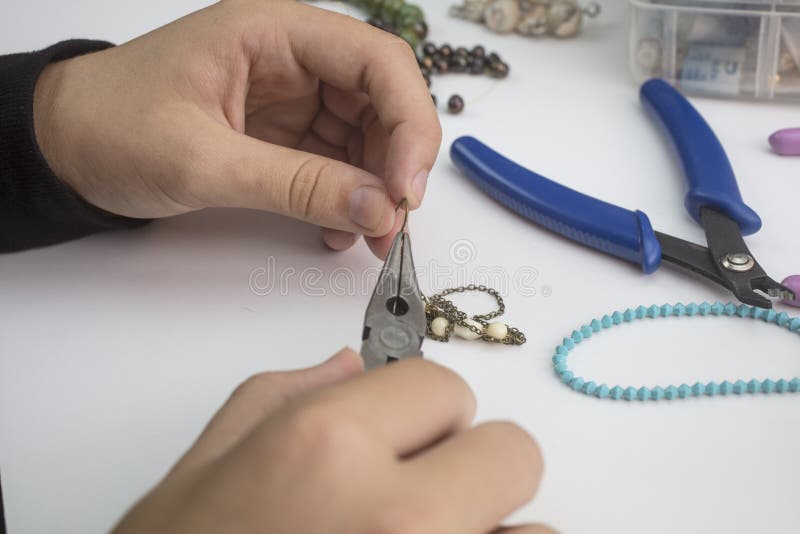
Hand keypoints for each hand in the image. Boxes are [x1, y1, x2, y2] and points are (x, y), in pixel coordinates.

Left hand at [32, 0, 440, 257]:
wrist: (64, 149)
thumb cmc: (111, 128)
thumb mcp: (202, 160)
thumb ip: (294, 184)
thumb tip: (378, 207)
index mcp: (273, 33)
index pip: (375, 61)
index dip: (408, 121)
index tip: (407, 187)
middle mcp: (292, 60)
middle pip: (381, 102)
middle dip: (396, 165)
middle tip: (394, 224)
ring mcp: (292, 100)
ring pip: (366, 139)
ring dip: (377, 191)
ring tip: (369, 238)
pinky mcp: (284, 137)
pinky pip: (338, 165)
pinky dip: (347, 200)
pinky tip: (336, 230)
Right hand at [112, 349, 551, 533]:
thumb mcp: (198, 477)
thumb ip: (279, 399)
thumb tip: (350, 365)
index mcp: (323, 449)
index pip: (443, 386)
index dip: (424, 413)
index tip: (408, 439)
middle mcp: (394, 517)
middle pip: (512, 453)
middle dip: (472, 468)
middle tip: (424, 501)